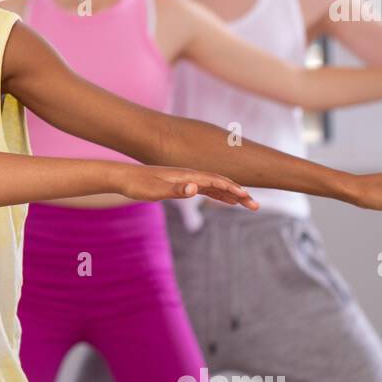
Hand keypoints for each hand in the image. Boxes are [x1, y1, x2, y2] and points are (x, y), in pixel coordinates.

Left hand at [120, 165, 258, 209]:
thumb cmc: (139, 185)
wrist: (125, 178)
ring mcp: (188, 179)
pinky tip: (227, 201)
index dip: (232, 189)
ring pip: (216, 186)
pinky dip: (220, 195)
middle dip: (239, 193)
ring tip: (248, 204)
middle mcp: (191, 175)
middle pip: (221, 183)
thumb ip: (176, 189)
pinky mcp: (183, 184)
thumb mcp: (156, 190)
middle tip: (256, 205)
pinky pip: (207, 189)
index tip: (247, 198)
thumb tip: (195, 189)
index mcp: (187, 176)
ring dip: (232, 194)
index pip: (216, 181)